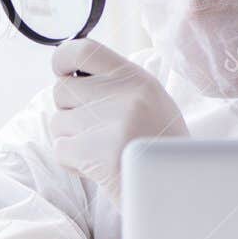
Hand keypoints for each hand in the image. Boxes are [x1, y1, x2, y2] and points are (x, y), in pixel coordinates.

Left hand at [45, 38, 188, 206]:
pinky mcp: (95, 151)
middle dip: (68, 111)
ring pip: (57, 122)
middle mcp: (122, 94)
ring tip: (101, 150)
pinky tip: (97, 167)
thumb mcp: (151, 102)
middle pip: (61, 90)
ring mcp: (108, 122)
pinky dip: (72, 162)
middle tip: (92, 129)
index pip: (83, 50)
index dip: (62, 59)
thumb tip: (70, 76)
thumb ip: (115, 85)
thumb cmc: (159, 146)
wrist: (180, 188)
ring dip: (71, 139)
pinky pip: (60, 149)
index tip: (62, 72)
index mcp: (135, 78)